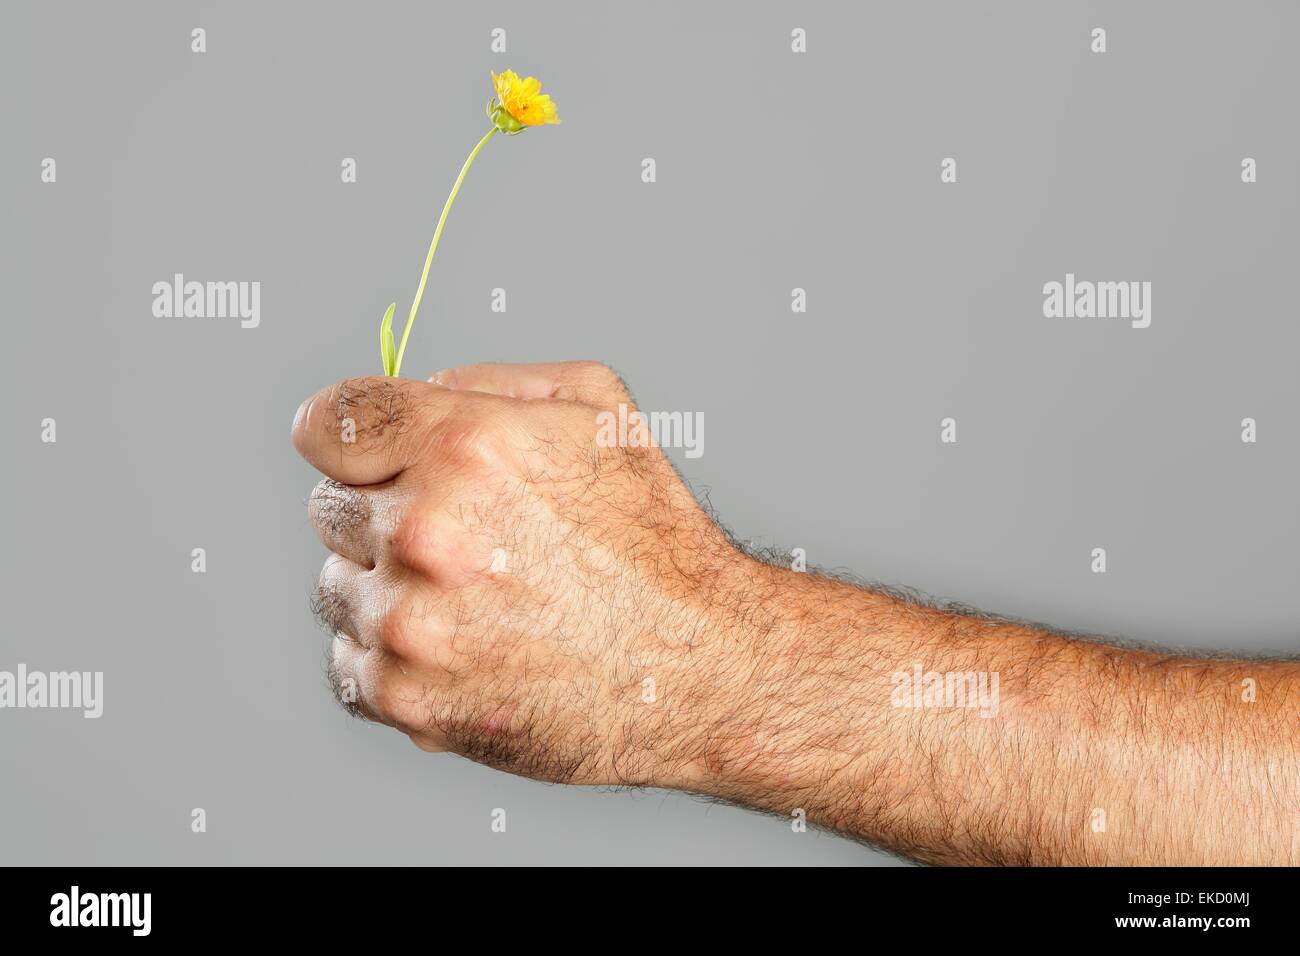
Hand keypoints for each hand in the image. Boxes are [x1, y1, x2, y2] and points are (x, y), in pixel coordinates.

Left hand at [292, 362, 754, 785]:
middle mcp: (425, 530)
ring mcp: (408, 619)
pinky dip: (391, 661)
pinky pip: (347, 663)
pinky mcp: (404, 695)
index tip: (359, 458)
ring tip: (473, 606)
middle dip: (383, 515)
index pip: (327, 422)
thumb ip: (490, 380)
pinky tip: (460, 654)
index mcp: (465, 446)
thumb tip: (415, 391)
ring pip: (336, 587)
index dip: (342, 437)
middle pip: (327, 506)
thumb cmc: (653, 543)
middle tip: (462, 544)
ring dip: (386, 592)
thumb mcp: (599, 411)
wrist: (698, 671)